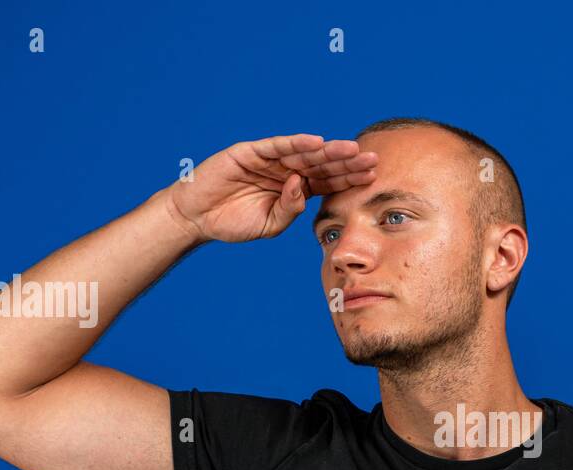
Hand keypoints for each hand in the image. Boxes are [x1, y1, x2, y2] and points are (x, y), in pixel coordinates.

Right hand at [165, 134, 377, 242]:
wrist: (198, 218)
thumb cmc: (233, 222)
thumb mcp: (270, 224)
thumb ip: (289, 210)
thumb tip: (302, 188)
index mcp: (296, 189)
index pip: (328, 181)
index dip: (349, 178)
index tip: (374, 176)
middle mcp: (287, 170)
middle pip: (323, 164)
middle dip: (347, 161)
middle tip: (372, 159)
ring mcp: (270, 160)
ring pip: (304, 152)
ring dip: (328, 150)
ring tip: (350, 149)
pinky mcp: (251, 152)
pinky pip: (277, 146)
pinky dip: (296, 142)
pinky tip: (316, 142)